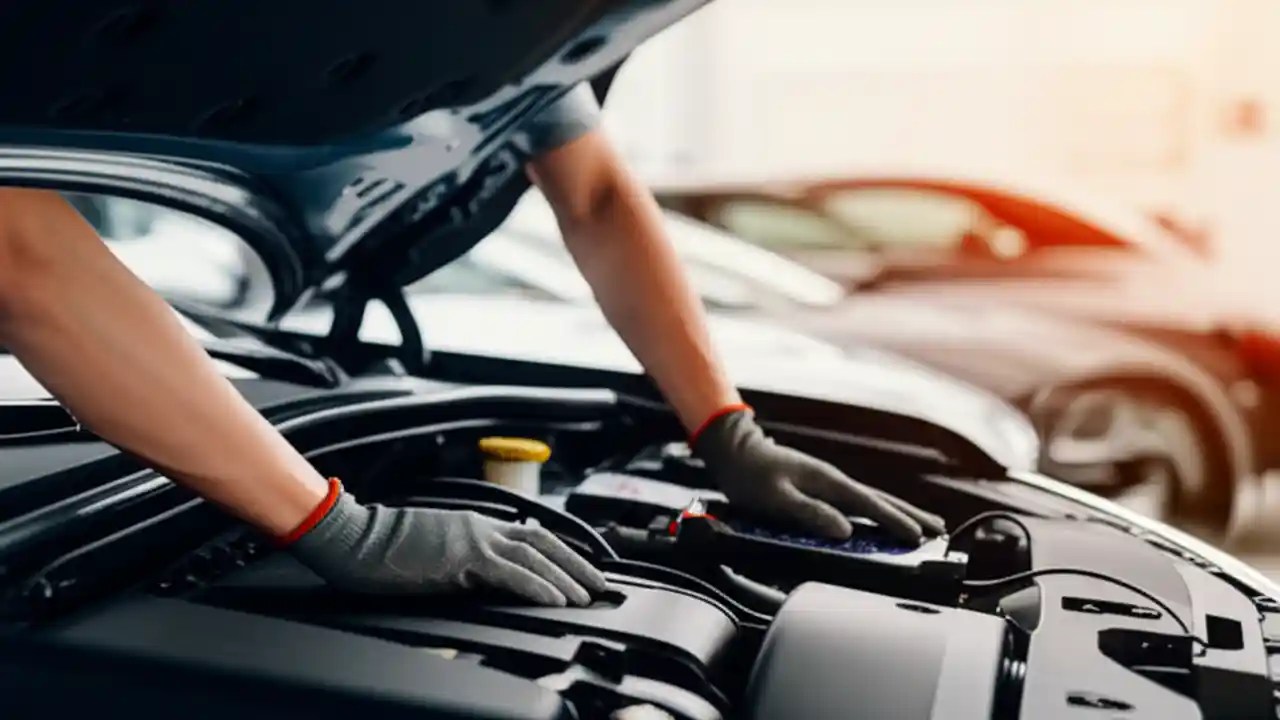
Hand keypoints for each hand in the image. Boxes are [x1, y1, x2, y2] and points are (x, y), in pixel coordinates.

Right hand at [290, 493, 607, 605]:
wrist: (353, 537)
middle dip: (577, 564)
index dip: (561, 553)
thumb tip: (480, 580)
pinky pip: (512, 574)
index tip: (582, 570)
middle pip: (545, 542)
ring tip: (587, 597)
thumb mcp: (432, 550)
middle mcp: (482, 527)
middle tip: (601, 585)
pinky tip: (556, 600)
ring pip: (536, 556)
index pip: (531, 536)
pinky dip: (539, 587)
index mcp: (475, 525)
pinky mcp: (463, 557)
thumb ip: (462, 561)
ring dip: (566, 578)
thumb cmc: (381, 548)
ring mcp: (474, 539)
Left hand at [693, 409, 945, 542]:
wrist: (736, 451)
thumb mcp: (775, 498)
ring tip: (923, 525)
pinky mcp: (822, 487)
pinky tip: (882, 519)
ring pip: (873, 500)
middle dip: (911, 515)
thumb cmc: (751, 476)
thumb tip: (844, 530)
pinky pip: (859, 502)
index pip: (870, 505)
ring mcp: (830, 483)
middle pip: (881, 500)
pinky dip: (878, 511)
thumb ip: (809, 513)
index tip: (920, 537)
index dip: (895, 522)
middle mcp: (835, 481)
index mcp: (828, 483)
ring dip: (899, 512)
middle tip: (940, 530)